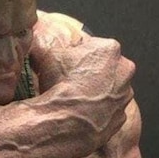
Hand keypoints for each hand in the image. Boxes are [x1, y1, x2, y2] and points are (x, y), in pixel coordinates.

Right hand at [31, 13, 134, 148]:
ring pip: (109, 90)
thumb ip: (42, 43)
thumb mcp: (45, 55)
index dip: (74, 56)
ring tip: (74, 102)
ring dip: (95, 94)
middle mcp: (124, 69)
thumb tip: (33, 37)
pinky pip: (109, 113)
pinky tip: (81, 116)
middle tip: (68, 83)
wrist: (65, 120)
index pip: (90, 47)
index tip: (63, 65)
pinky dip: (97, 114)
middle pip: (104, 68)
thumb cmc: (60, 85)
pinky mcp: (121, 118)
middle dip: (89, 74)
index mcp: (109, 48)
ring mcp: (125, 95)